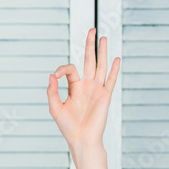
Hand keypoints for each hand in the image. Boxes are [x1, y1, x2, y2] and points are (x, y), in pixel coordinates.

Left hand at [47, 28, 119, 157]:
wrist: (81, 139)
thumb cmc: (67, 126)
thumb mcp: (55, 107)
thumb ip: (52, 91)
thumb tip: (51, 74)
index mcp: (74, 87)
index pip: (70, 69)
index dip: (62, 69)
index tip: (56, 75)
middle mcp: (86, 85)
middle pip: (89, 60)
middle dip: (89, 45)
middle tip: (91, 29)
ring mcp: (97, 89)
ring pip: (100, 66)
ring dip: (102, 52)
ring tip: (103, 38)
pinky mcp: (105, 96)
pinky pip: (110, 80)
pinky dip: (113, 70)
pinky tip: (116, 59)